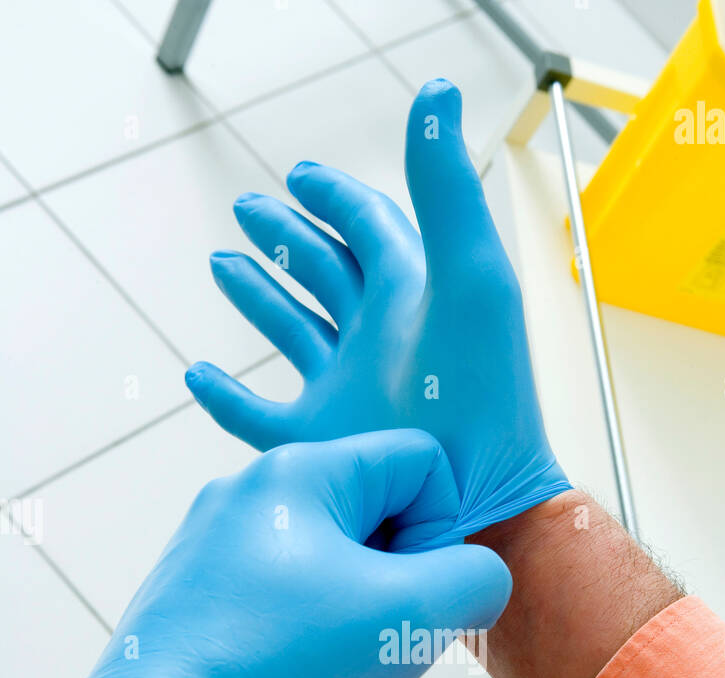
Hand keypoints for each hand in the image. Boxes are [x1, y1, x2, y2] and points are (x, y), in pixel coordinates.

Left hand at [15, 431, 510, 677]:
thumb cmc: (279, 675)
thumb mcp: (410, 620)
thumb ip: (475, 580)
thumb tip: (476, 578)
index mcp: (297, 472)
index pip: (420, 462)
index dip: (445, 529)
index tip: (418, 595)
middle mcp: (246, 494)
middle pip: (373, 509)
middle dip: (399, 575)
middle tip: (381, 641)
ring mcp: (210, 545)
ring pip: (328, 559)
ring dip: (356, 611)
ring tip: (331, 670)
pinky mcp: (191, 596)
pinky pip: (281, 597)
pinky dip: (304, 634)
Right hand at [185, 78, 569, 543]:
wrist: (477, 494)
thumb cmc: (484, 392)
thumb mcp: (470, 276)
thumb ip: (445, 190)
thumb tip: (434, 93)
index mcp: (412, 296)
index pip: (369, 230)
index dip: (335, 197)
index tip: (299, 176)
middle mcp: (376, 340)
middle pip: (325, 273)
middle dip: (286, 237)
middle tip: (247, 207)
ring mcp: (345, 392)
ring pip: (291, 332)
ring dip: (257, 296)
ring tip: (221, 263)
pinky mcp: (319, 444)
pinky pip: (258, 417)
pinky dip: (225, 398)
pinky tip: (198, 373)